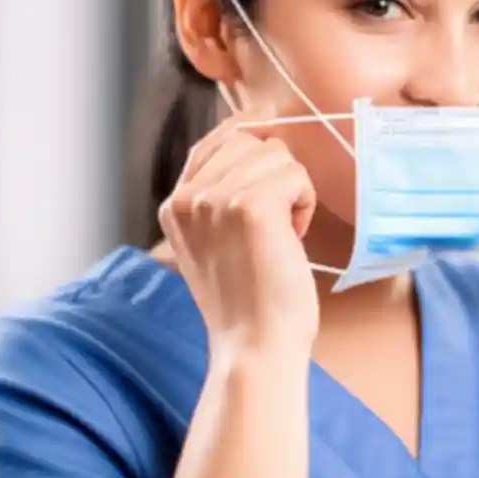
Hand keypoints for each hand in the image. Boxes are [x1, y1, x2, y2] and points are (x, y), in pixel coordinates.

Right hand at [158, 105, 319, 357]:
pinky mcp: (249, 206)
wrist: (256, 346)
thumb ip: (221, 194)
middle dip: (275, 175)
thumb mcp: (217, 240)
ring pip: (275, 153)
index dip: (254, 153)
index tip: (270, 193)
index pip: (218, 140)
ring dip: (292, 190)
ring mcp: (214, 199)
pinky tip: (293, 237)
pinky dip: (305, 203)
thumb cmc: (251, 299)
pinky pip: (295, 174)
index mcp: (174, 206)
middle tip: (274, 227)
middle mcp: (186, 198)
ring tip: (281, 235)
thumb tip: (256, 131)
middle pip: (249, 139)